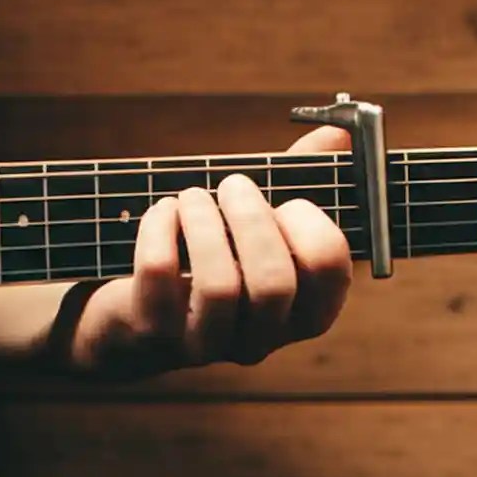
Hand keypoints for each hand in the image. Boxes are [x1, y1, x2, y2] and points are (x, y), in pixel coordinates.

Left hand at [69, 126, 353, 380]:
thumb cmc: (216, 255)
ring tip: (192, 195)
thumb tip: (340, 132)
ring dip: (204, 222)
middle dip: (251, 219)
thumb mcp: (263, 220)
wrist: (136, 315)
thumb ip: (305, 177)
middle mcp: (262, 340)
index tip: (286, 202)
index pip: (329, 273)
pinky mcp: (153, 333)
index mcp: (303, 313)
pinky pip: (159, 275)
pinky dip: (159, 228)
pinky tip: (163, 211)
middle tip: (233, 184)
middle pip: (274, 283)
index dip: (310, 225)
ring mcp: (207, 344)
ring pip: (219, 287)